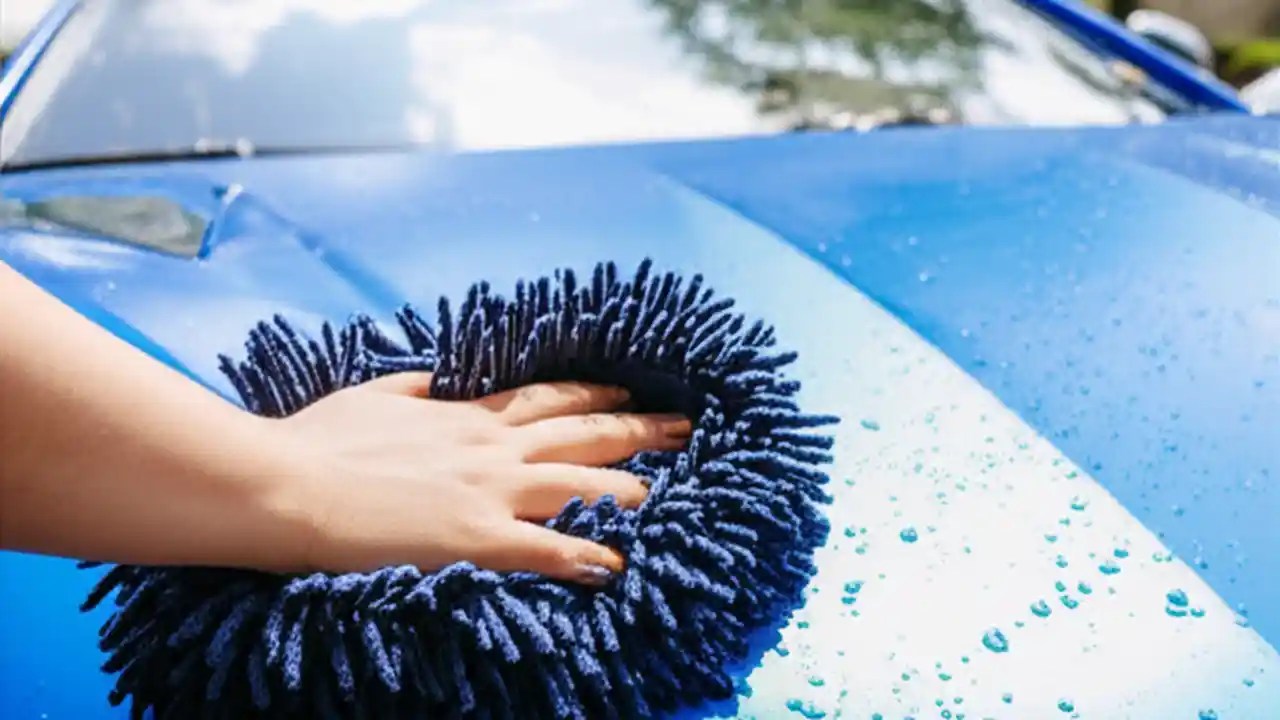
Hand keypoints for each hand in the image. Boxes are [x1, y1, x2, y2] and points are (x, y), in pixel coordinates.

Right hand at [270, 373, 690, 584]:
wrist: (288, 485)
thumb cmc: (318, 441)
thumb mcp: (370, 395)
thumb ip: (410, 384)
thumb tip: (432, 375)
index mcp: (466, 416)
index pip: (548, 398)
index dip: (593, 393)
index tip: (626, 389)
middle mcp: (491, 449)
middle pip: (583, 434)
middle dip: (639, 428)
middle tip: (685, 426)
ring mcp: (489, 492)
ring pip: (581, 486)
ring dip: (630, 492)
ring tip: (669, 496)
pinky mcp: (476, 538)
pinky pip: (547, 549)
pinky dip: (586, 557)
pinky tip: (617, 565)